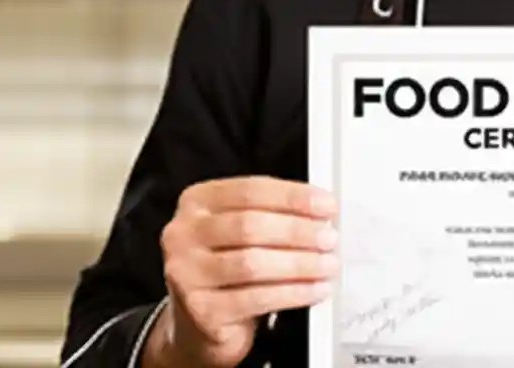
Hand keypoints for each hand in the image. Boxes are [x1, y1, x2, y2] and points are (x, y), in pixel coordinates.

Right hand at [143, 177, 340, 367]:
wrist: (199, 323)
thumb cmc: (227, 268)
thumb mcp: (240, 231)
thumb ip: (272, 214)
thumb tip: (320, 213)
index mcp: (197, 202)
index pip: (250, 190)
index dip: (294, 197)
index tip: (326, 205)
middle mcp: (183, 235)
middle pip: (250, 226)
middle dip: (298, 231)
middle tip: (330, 238)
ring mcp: (187, 274)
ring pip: (253, 263)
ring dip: (300, 263)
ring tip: (328, 265)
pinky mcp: (201, 310)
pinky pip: (256, 298)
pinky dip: (293, 293)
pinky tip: (315, 289)